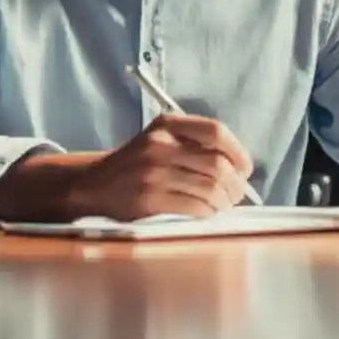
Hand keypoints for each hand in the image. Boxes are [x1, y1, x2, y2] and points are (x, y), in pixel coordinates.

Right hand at [80, 113, 254, 219]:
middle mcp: (160, 145)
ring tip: (223, 205)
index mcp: (167, 125)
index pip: (216, 132)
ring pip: (209, 188)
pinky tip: (207, 213)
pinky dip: (208, 212)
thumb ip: (192, 144)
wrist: (93, 185)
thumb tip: (238, 167)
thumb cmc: (135, 164)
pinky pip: (194, 206)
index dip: (238, 152)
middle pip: (217, 164)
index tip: (245, 168)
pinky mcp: (149, 199)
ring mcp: (153, 172)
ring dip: (224, 201)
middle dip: (235, 184)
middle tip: (238, 195)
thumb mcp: (159, 140)